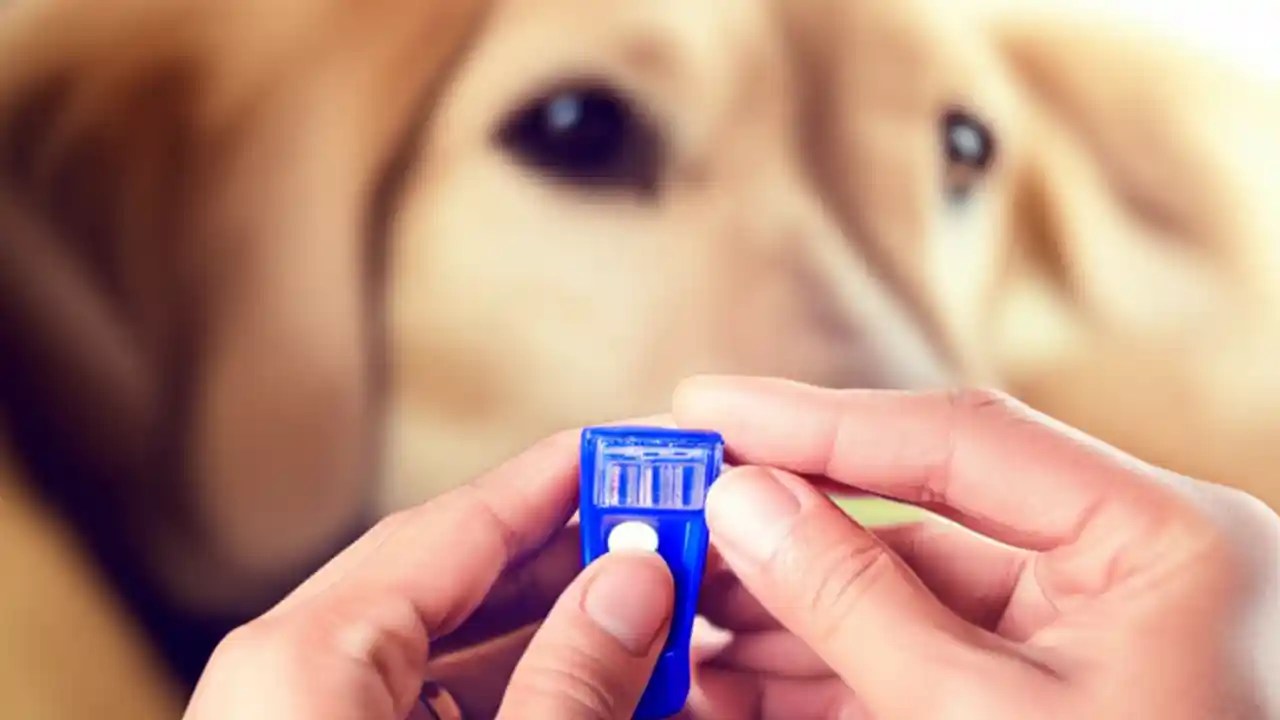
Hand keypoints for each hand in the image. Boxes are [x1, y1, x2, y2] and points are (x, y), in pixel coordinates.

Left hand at [181, 424, 844, 719]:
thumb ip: (574, 676)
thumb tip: (638, 576)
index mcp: (309, 654)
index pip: (458, 523)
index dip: (561, 481)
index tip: (641, 450)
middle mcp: (298, 672)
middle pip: (459, 577)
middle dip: (575, 556)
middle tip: (672, 533)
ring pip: (457, 647)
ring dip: (562, 629)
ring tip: (663, 611)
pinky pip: (443, 707)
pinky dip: (527, 693)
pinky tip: (612, 687)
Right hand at [675, 377, 1279, 719]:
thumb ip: (856, 602)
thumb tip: (743, 499)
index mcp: (1158, 539)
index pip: (958, 439)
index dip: (816, 419)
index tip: (704, 409)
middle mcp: (1125, 569)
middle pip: (925, 511)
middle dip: (792, 522)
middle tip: (680, 513)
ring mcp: (1087, 637)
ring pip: (911, 591)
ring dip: (796, 604)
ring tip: (688, 610)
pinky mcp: (1047, 696)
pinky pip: (924, 657)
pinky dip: (833, 664)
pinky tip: (744, 673)